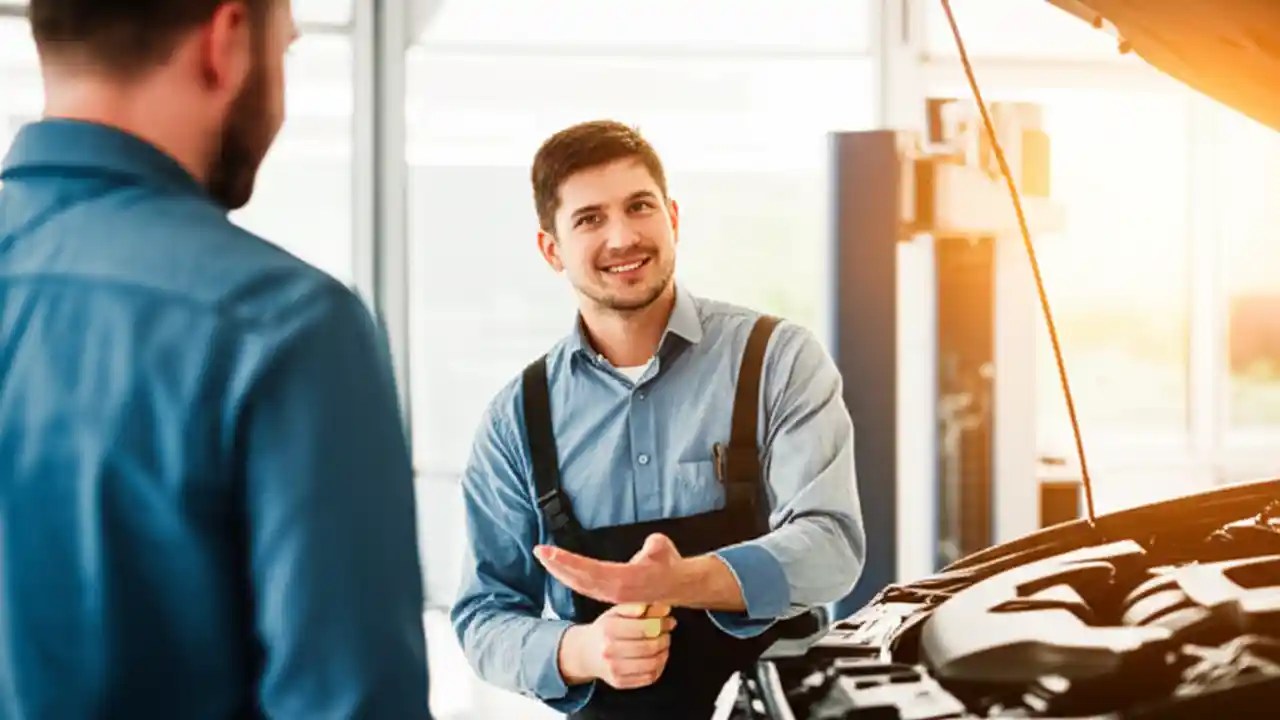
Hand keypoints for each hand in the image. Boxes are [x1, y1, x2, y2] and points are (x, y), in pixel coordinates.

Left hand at [536, 533, 687, 605]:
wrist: (678, 585)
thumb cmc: (668, 564)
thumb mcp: (664, 551)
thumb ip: (655, 547)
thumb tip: (651, 546)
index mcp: (624, 580)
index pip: (588, 570)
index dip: (567, 562)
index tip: (549, 552)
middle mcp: (613, 590)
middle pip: (578, 579)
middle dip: (557, 566)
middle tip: (539, 551)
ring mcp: (610, 594)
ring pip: (579, 584)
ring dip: (560, 571)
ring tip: (544, 557)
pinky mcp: (609, 594)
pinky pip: (585, 586)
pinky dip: (570, 577)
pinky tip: (559, 570)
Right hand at [557, 602, 675, 689]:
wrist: (585, 653)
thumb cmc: (606, 628)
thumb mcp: (617, 611)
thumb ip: (640, 607)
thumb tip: (665, 609)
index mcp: (609, 628)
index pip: (644, 628)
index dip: (662, 624)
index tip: (668, 621)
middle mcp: (609, 650)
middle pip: (649, 647)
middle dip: (664, 639)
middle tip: (667, 633)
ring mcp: (614, 669)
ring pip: (652, 664)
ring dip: (664, 653)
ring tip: (663, 645)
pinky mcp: (620, 682)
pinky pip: (649, 677)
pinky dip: (659, 667)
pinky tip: (656, 658)